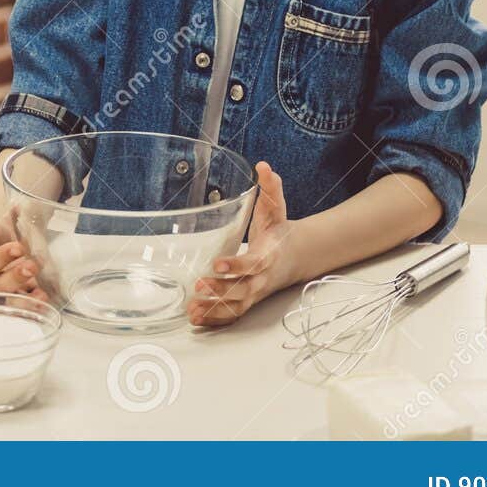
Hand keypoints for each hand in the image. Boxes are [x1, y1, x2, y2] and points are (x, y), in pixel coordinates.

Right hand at [0, 213, 46, 300]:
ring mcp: (3, 295)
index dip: (0, 258)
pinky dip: (35, 304)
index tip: (18, 247)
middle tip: (32, 266)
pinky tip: (43, 299)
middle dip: (15, 278)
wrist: (4, 237)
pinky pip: (25, 306)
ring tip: (40, 293)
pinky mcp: (19, 298)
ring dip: (25, 299)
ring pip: (11, 302)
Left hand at [189, 161, 296, 327]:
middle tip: (198, 287)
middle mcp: (262, 279)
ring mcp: (255, 293)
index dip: (236, 265)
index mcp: (268, 255)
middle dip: (221, 291)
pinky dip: (215, 320)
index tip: (216, 264)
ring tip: (192, 311)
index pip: (252, 263)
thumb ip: (270, 189)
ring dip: (214, 310)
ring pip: (236, 306)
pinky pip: (232, 315)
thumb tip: (263, 166)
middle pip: (242, 290)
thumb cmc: (279, 231)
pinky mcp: (247, 302)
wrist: (295, 256)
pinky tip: (196, 320)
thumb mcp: (276, 209)